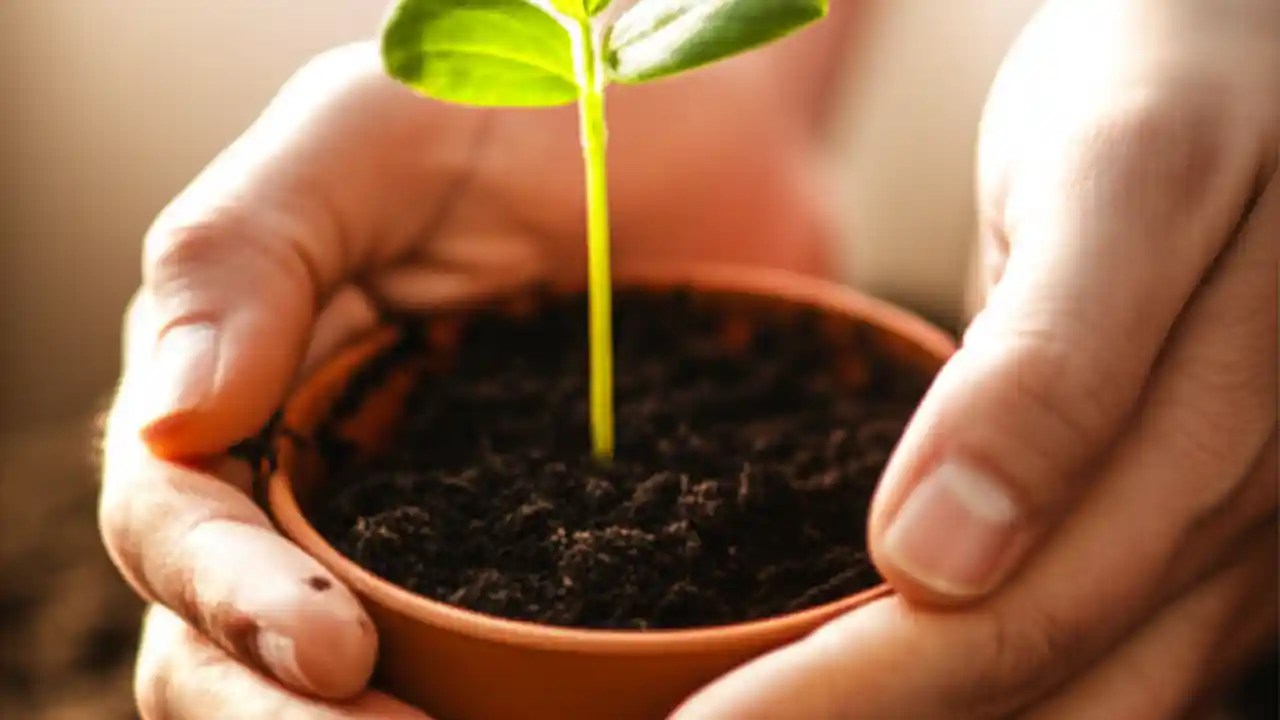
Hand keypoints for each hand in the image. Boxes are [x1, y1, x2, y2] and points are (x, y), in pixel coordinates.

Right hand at [98, 25, 851, 717]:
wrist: (700, 133)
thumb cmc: (529, 99)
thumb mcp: (376, 130)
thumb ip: (249, 249)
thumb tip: (176, 420)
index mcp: (242, 373)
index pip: (180, 518)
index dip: (228, 598)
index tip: (327, 648)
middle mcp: (315, 469)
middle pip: (229, 636)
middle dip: (274, 711)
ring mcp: (427, 526)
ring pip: (334, 681)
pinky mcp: (536, 556)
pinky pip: (485, 662)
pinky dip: (491, 714)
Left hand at [677, 0, 1277, 716]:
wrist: (1267, 60)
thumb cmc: (1179, 91)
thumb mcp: (1117, 181)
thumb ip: (1047, 368)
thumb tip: (940, 561)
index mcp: (1226, 430)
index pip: (1013, 617)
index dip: (851, 694)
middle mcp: (1251, 514)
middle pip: (1041, 679)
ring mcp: (1243, 539)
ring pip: (1089, 698)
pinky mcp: (1216, 534)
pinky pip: (1116, 654)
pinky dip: (1004, 699)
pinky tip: (898, 695)